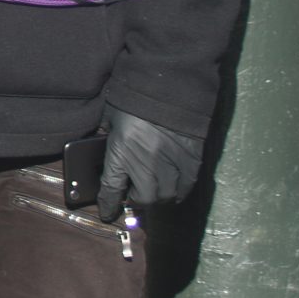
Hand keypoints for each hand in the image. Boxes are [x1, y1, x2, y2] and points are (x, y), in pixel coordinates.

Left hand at [97, 105, 205, 221]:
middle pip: (144, 199)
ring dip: (159, 196)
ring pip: (166, 196)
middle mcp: (147, 163)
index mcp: (121, 151)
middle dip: (138, 200)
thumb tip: (107, 151)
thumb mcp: (111, 117)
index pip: (111, 189)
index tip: (106, 212)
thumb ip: (109, 137)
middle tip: (134, 193)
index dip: (108, 204)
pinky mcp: (192, 161)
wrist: (169, 85)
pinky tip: (173, 185)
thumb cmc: (134, 98)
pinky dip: (178, 190)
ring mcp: (172, 164)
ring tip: (154, 188)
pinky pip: (186, 187)